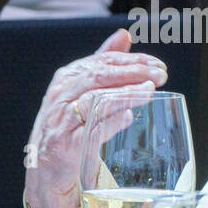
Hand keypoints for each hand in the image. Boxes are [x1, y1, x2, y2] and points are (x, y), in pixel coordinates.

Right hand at [23, 28, 167, 207]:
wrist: (47, 171)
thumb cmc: (69, 128)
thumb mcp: (83, 92)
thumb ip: (103, 65)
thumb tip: (123, 36)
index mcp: (67, 78)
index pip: (103, 61)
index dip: (133, 60)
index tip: (158, 64)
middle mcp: (61, 95)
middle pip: (100, 76)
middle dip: (133, 73)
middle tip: (161, 75)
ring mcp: (61, 120)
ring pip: (96, 100)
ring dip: (125, 94)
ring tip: (149, 91)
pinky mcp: (65, 146)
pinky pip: (91, 130)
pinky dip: (111, 122)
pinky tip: (129, 118)